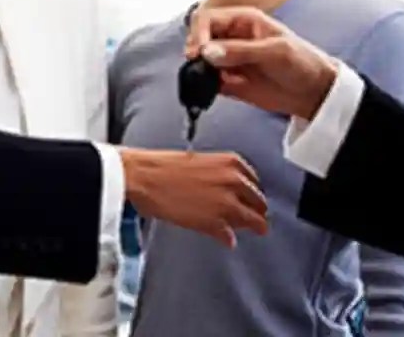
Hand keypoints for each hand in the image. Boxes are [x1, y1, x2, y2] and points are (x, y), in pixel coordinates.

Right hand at [118, 148, 267, 247]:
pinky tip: (226, 241)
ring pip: (252, 220)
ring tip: (251, 232)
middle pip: (259, 203)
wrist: (145, 177)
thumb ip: (220, 175)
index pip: (254, 183)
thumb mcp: (200, 162)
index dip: (251, 194)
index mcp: (232, 163)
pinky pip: (230, 236)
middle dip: (256, 212)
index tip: (250, 200)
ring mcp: (227, 203)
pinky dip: (228, 239)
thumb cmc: (164, 167)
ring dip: (251, 227)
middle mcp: (235, 182)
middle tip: (254, 220)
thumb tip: (227, 192)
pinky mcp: (215, 223)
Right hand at [185, 5, 338, 120]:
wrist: (314, 92)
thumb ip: (240, 51)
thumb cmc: (302, 62)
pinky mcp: (229, 80)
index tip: (199, 50)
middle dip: (194, 48)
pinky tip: (208, 89)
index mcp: (243, 20)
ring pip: (200, 59)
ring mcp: (229, 59)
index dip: (199, 32)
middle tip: (196, 63)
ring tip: (204, 78)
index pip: (209, 18)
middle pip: (199, 36)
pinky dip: (203, 84)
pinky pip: (207, 80)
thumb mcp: (274, 52)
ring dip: (198, 68)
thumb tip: (207, 51)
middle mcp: (232, 37)